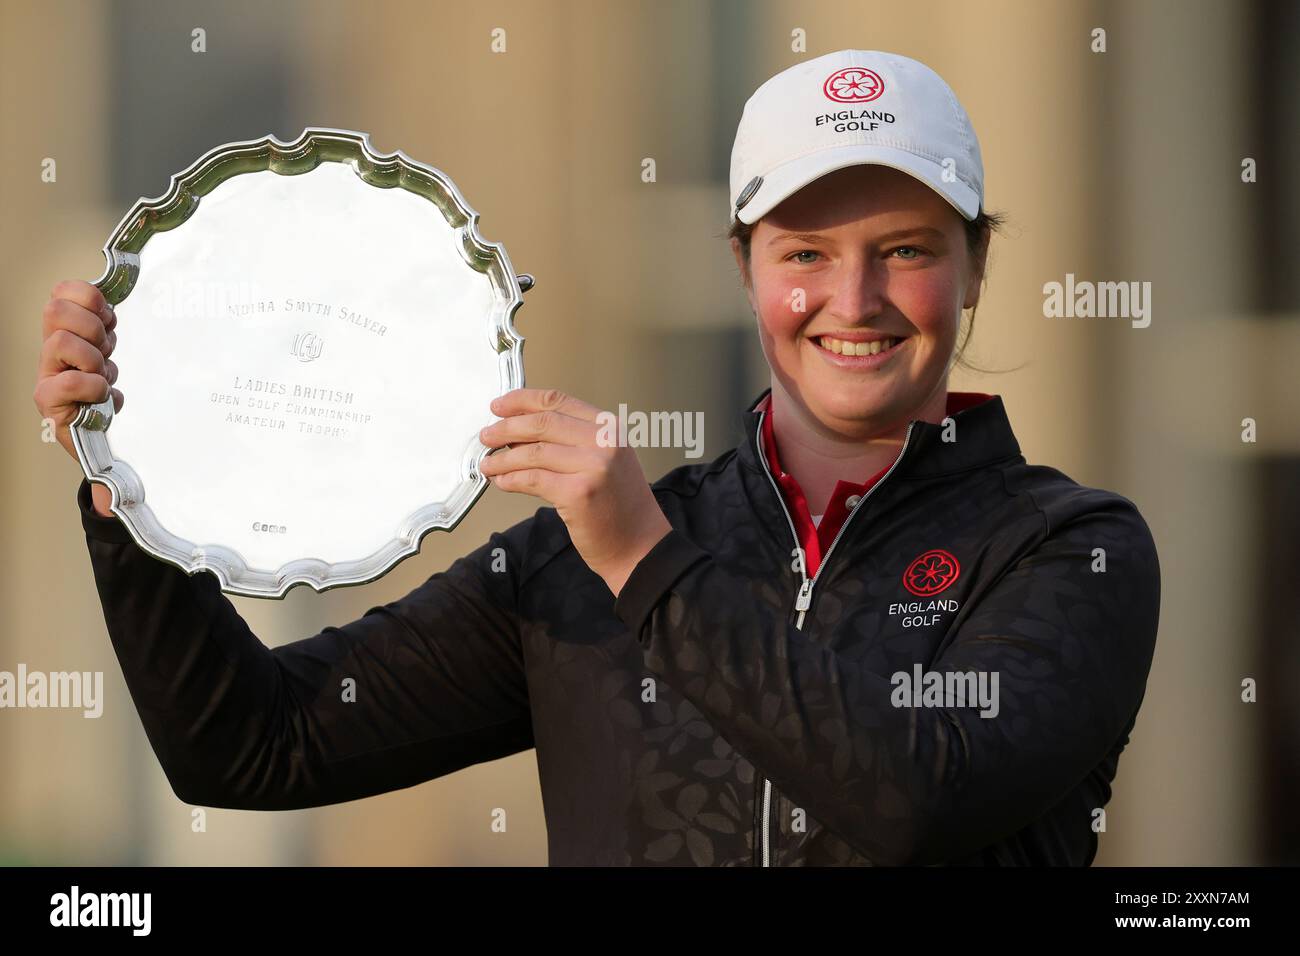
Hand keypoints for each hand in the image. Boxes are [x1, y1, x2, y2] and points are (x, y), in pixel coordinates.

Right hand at [33, 279, 121, 516]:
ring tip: (101, 377)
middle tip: (105, 349)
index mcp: (65, 332)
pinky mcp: (48, 402)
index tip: (110, 319)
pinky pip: (68, 382)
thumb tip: (114, 298)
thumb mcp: (110, 354)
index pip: (63, 291)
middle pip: (55, 309)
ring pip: (60, 342)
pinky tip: (102, 398)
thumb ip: (107, 328)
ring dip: (93, 360)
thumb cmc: (103, 393)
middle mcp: (50, 350)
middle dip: (91, 326)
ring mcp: (45, 374)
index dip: (90, 298)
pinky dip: (93, 387)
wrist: (98, 437)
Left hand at [478, 388, 671, 596]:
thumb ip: (572, 440)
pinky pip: (532, 480)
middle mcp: (604, 442)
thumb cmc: (619, 506)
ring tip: (488, 464)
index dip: (522, 401)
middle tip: (486, 436)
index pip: (558, 401)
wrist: (640, 544)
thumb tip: (520, 431)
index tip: (499, 406)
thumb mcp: (605, 460)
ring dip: (503, 459)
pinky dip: (511, 480)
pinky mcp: (578, 493)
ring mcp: (593, 466)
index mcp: (609, 427)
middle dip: (507, 428)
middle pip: (543, 423)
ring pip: (533, 453)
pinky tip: (501, 482)